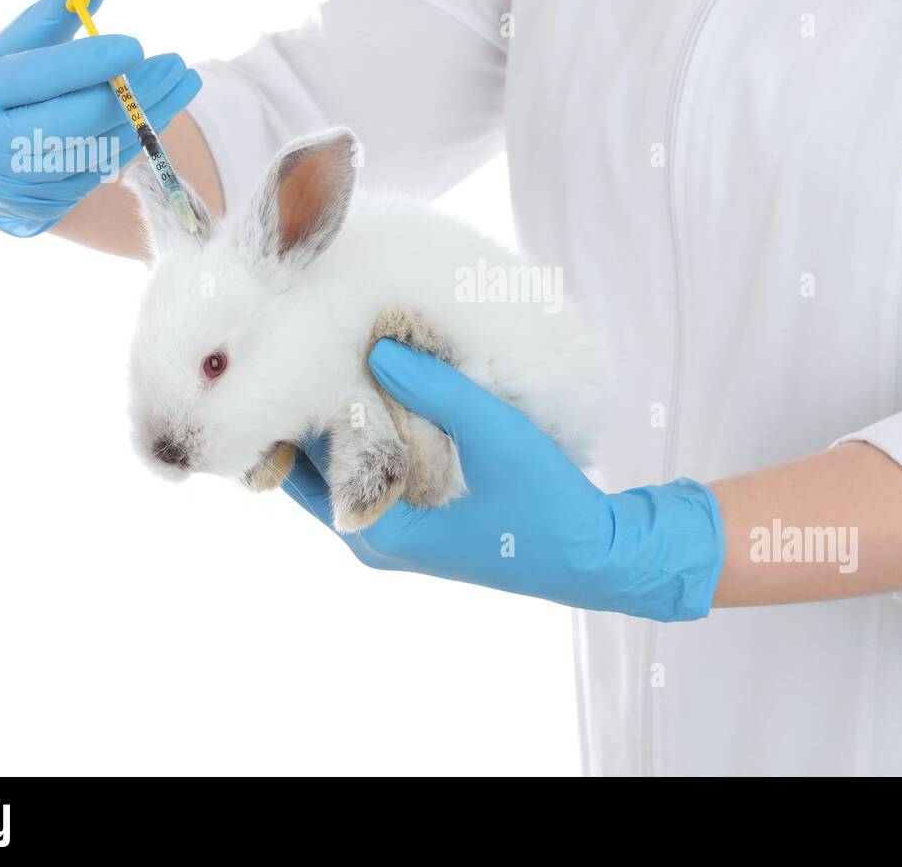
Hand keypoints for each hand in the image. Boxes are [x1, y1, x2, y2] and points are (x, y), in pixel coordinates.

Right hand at [0, 0, 201, 235]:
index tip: (136, 44)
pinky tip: (168, 105)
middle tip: (176, 62)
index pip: (36, 77)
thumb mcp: (22, 41)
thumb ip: (62, 0)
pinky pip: (109, 164)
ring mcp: (27, 177)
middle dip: (133, 91)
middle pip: (77, 118)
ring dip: (150, 112)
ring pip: (101, 144)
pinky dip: (141, 133)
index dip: (86, 63)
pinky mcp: (57, 200)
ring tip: (184, 78)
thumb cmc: (5, 85)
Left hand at [282, 339, 724, 621]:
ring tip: (349, 359)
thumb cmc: (547, 502)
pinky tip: (384, 392)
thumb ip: (437, 390)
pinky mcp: (415, 526)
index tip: (310, 348)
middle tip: (319, 345)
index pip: (312, 460)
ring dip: (346, 421)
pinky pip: (372, 475)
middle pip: (316, 467)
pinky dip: (372, 436)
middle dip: (318, 409)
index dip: (308, 403)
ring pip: (343, 471)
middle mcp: (374, 542)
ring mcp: (393, 537)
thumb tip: (378, 347)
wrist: (594, 555)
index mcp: (381, 532)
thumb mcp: (495, 436)